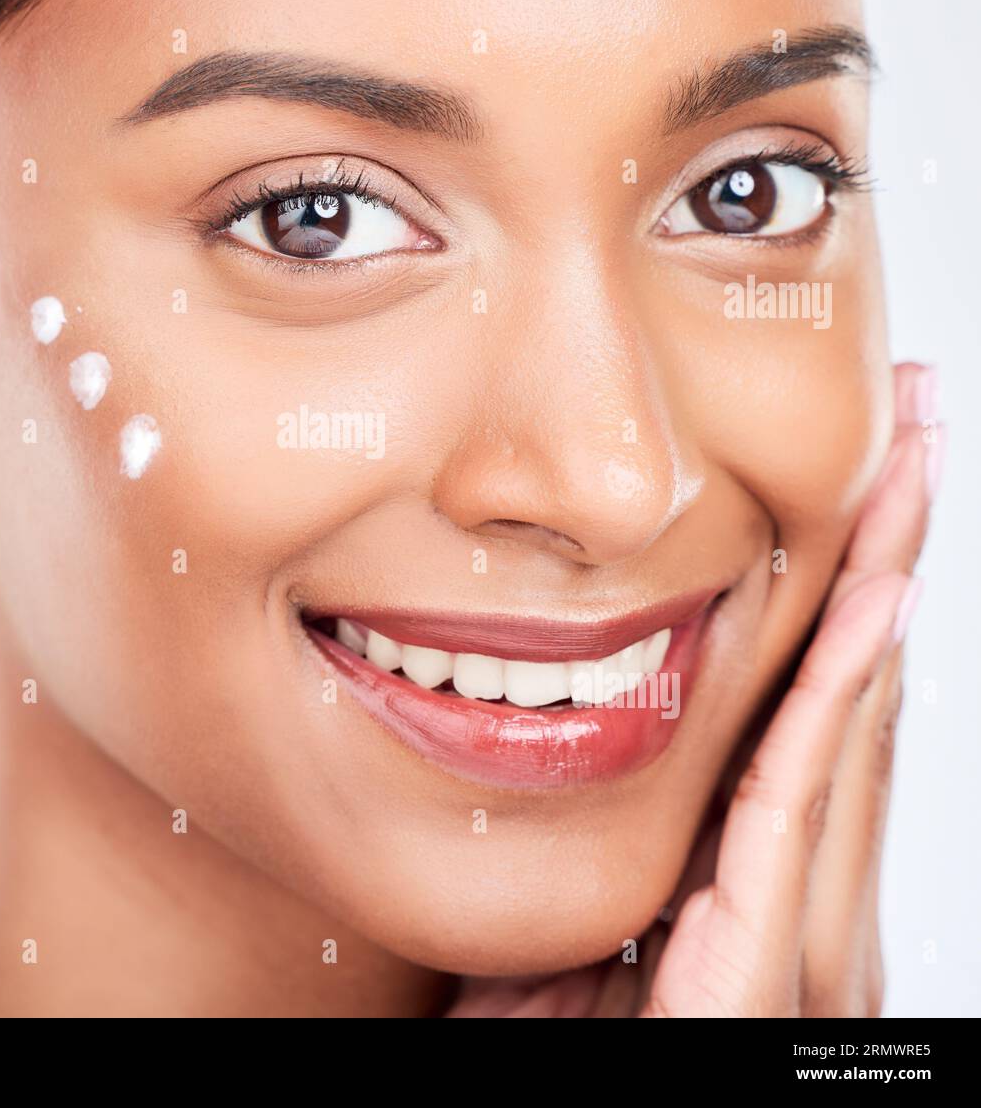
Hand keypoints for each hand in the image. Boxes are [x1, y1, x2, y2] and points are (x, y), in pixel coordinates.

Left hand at [446, 362, 941, 1017]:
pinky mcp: (774, 952)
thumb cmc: (559, 1050)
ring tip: (912, 464)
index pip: (811, 705)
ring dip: (880, 582)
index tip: (862, 483)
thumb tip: (580, 760)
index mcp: (752, 867)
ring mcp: (802, 920)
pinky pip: (805, 794)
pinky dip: (841, 693)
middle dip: (886, 551)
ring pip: (849, 721)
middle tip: (914, 427)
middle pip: (853, 690)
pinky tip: (871, 601)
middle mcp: (800, 884)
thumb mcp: (578, 931)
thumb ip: (611, 854)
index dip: (842, 591)